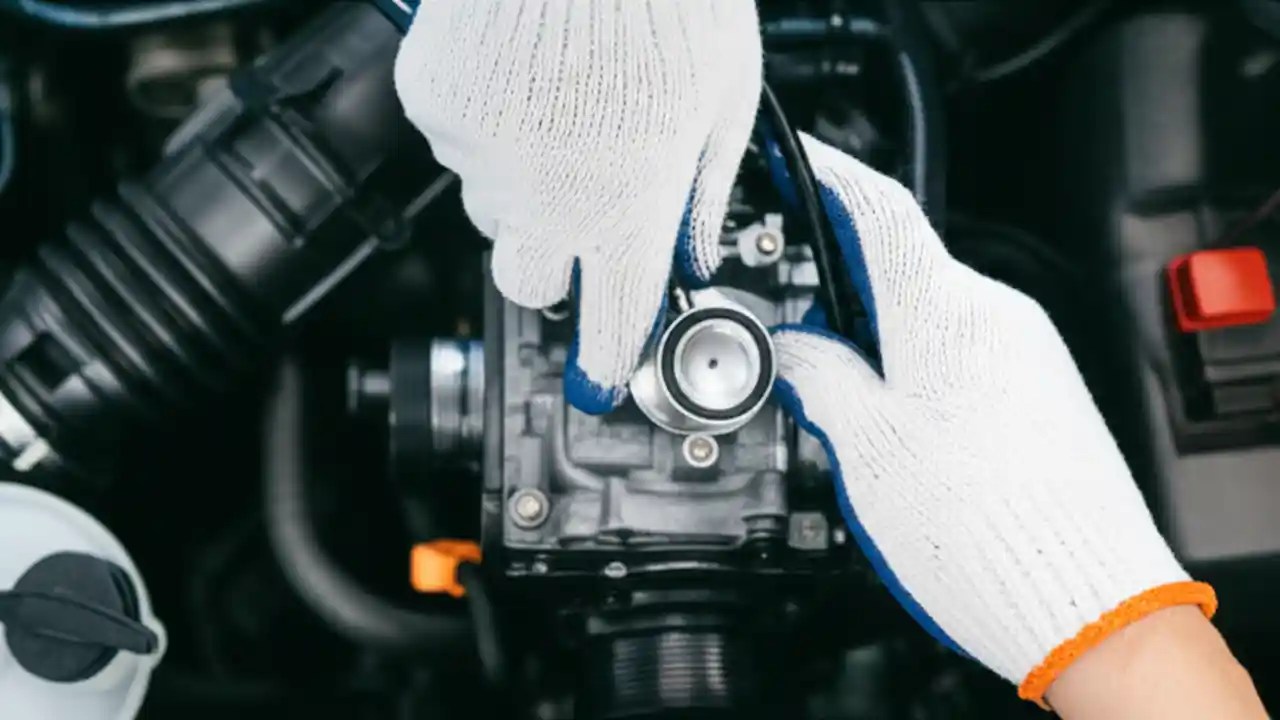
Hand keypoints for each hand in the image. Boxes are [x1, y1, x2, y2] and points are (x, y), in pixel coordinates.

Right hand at [394, 0, 761, 412]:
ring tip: (561, 112)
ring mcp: (478, 154)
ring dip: (521, 187)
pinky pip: (457, 143)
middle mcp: (543, 198)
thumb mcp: (729, 100)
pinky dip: (487, 124)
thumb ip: (703, 192)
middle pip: (528, 284)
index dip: (604, 366)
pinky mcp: (435, 105)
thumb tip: (693, 248)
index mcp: (625, 209)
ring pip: (488, 209)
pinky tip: (524, 74)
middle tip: (584, 208)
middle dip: (555, 264)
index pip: (606, 327)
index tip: (602, 382)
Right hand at [772, 134, 1215, 704]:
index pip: (878, 211)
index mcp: (944, 311)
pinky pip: (964, 355)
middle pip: (901, 270)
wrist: (1085, 600)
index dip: (830, 178)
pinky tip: (894, 423)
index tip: (800, 160)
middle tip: (789, 324)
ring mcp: (1026, 353)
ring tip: (837, 399)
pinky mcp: (1040, 392)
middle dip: (840, 289)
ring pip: (930, 318)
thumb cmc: (983, 527)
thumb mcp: (867, 446)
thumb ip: (819, 376)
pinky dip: (916, 370)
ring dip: (877, 339)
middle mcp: (996, 316)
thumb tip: (794, 347)